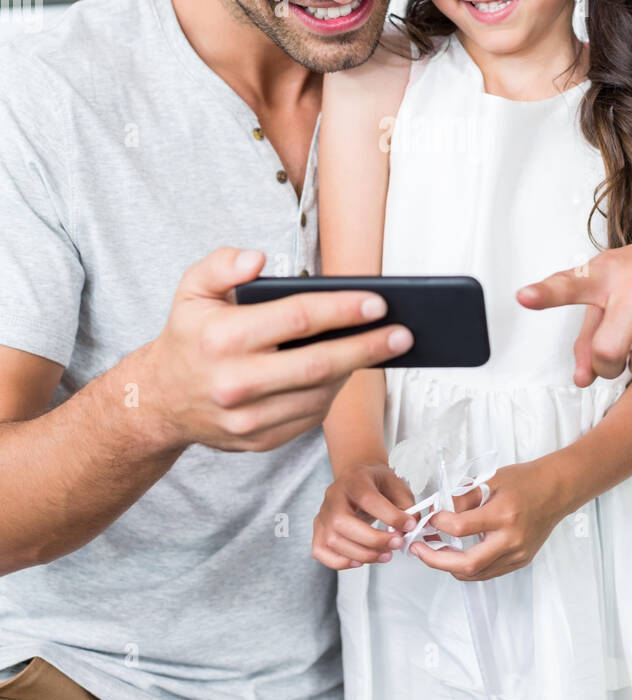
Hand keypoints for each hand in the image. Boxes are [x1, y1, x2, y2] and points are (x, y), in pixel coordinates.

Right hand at [140, 248, 413, 453]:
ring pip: (319, 394)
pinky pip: (310, 418)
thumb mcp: (192, 290)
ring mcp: (248, 418)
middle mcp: (235, 382)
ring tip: (377, 349)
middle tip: (403, 334)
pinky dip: (332, 394)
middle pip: (319, 363)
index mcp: (222, 338)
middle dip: (367, 347)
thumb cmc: (189, 337)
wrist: (159, 401)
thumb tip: (257, 259)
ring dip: (353, 371)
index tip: (378, 303)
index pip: (297, 319)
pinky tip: (344, 373)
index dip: (342, 310)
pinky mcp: (259, 440)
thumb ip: (221, 264)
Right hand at [313, 462, 417, 569]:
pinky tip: (360, 560)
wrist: (357, 479)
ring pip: (333, 540)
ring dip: (362, 554)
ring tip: (385, 554)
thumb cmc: (376, 483)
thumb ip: (406, 506)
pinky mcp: (318, 529)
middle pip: (342, 522)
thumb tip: (409, 528)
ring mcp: (323, 514)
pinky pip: (321, 551)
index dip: (389, 515)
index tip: (408, 525)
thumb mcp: (397, 485)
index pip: (367, 498)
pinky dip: (341, 561)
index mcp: (354, 479)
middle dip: (373, 540)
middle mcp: (334, 496)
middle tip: (395, 544)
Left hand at [408, 459, 564, 581]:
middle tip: (418, 550)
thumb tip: (439, 513)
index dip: (439, 524)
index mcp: (503, 514)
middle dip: (436, 560)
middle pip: (467, 564)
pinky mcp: (520, 561)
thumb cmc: (525, 480)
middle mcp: (511, 539)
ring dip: (449, 566)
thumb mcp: (490, 479)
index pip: (461, 528)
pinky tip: (455, 555)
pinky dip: (468, 567)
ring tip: (433, 551)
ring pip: (476, 574)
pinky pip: (488, 572)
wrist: (557, 490)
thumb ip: (464, 498)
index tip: (429, 517)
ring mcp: (517, 554)